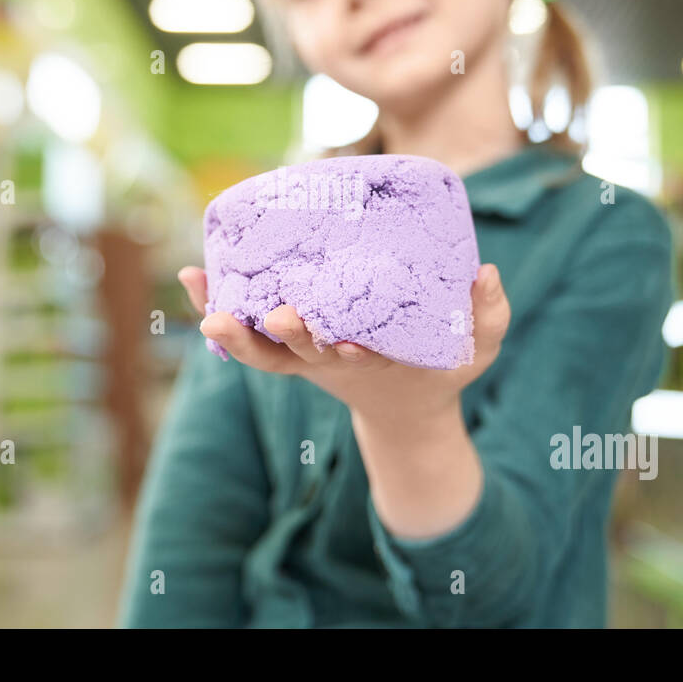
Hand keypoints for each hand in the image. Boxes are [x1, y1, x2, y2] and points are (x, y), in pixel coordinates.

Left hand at [177, 263, 511, 422]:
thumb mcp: (478, 350)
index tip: (348, 343)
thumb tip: (485, 272)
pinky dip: (215, 309)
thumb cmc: (440, 369)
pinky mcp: (285, 345)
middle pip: (299, 355)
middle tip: (279, 315)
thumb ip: (490, 315)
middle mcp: (329, 362)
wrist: (402, 408)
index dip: (348, 351)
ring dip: (230, 328)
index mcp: (374, 363)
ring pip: (259, 351)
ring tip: (202, 297)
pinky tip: (192, 275)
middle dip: (287, 337)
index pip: (355, 359)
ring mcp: (302, 357)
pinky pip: (242, 333)